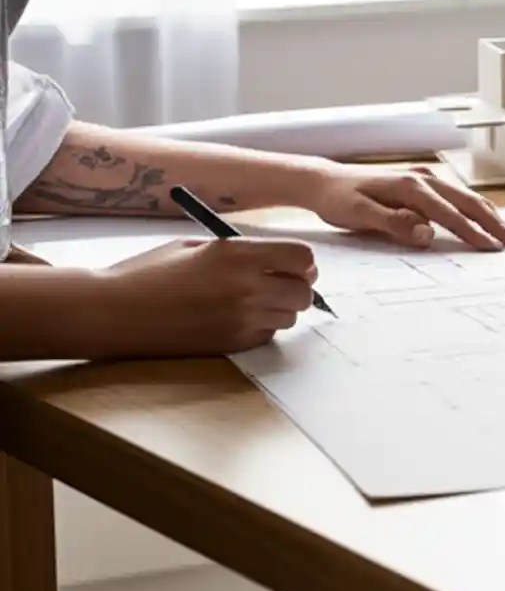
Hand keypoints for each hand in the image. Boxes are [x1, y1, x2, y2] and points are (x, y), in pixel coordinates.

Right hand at [99, 238, 317, 356]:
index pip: (302, 257)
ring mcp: (240, 319)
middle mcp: (245, 287)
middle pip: (304, 292)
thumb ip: (238, 251)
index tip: (294, 264)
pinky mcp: (232, 344)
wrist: (114, 312)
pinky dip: (261, 327)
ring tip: (252, 301)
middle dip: (298, 287)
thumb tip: (274, 259)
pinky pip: (267, 335)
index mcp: (236, 254)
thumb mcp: (195, 245)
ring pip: (289, 317)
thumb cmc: (149, 273)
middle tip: (281, 284)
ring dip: (280, 308)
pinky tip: (235, 318)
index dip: (303, 262)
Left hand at [302, 164, 504, 250]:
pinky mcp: (421, 183)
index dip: (474, 233)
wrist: (322, 180)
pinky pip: (456, 196)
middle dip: (496, 223)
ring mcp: (424, 178)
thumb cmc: (338, 199)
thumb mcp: (358, 214)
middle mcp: (423, 179)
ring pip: (466, 198)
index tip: (494, 248)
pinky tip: (486, 217)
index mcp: (411, 188)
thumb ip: (393, 223)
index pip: (450, 215)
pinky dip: (476, 208)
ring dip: (491, 215)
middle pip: (469, 203)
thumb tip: (426, 232)